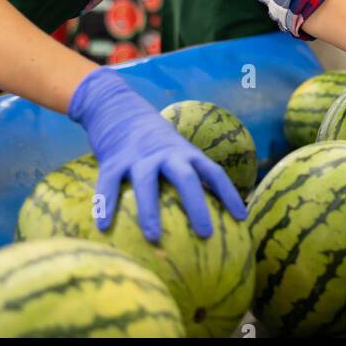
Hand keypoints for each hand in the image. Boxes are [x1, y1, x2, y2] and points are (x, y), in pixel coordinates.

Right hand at [68, 68, 246, 240]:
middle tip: (206, 234)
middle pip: (186, 178)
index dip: (229, 194)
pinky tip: (103, 227)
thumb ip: (192, 175)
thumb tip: (214, 212)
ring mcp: (140, 156)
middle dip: (197, 205)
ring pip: (146, 183)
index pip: (214, 173)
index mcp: (186, 153)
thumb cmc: (155, 143)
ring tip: (154, 237)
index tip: (242, 219)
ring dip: (150, 211)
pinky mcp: (114, 159)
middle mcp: (166, 153)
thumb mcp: (178, 151)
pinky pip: (110, 184)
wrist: (120, 108)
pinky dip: (106, 205)